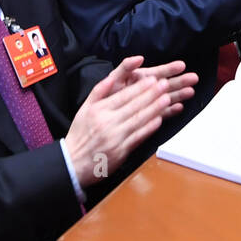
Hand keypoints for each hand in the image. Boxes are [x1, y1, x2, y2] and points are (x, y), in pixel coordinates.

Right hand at [64, 57, 194, 187]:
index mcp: (99, 110)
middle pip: (134, 106)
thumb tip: (112, 78)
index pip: (123, 95)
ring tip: (167, 98)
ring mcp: (116, 137)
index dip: (140, 87)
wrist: (74, 162)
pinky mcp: (121, 151)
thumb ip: (98, 92)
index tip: (152, 79)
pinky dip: (150, 128)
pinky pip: (138, 137)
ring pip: (139, 120)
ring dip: (155, 108)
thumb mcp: (84, 109)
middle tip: (165, 84)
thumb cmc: (80, 135)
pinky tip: (159, 120)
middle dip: (152, 94)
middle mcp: (107, 122)